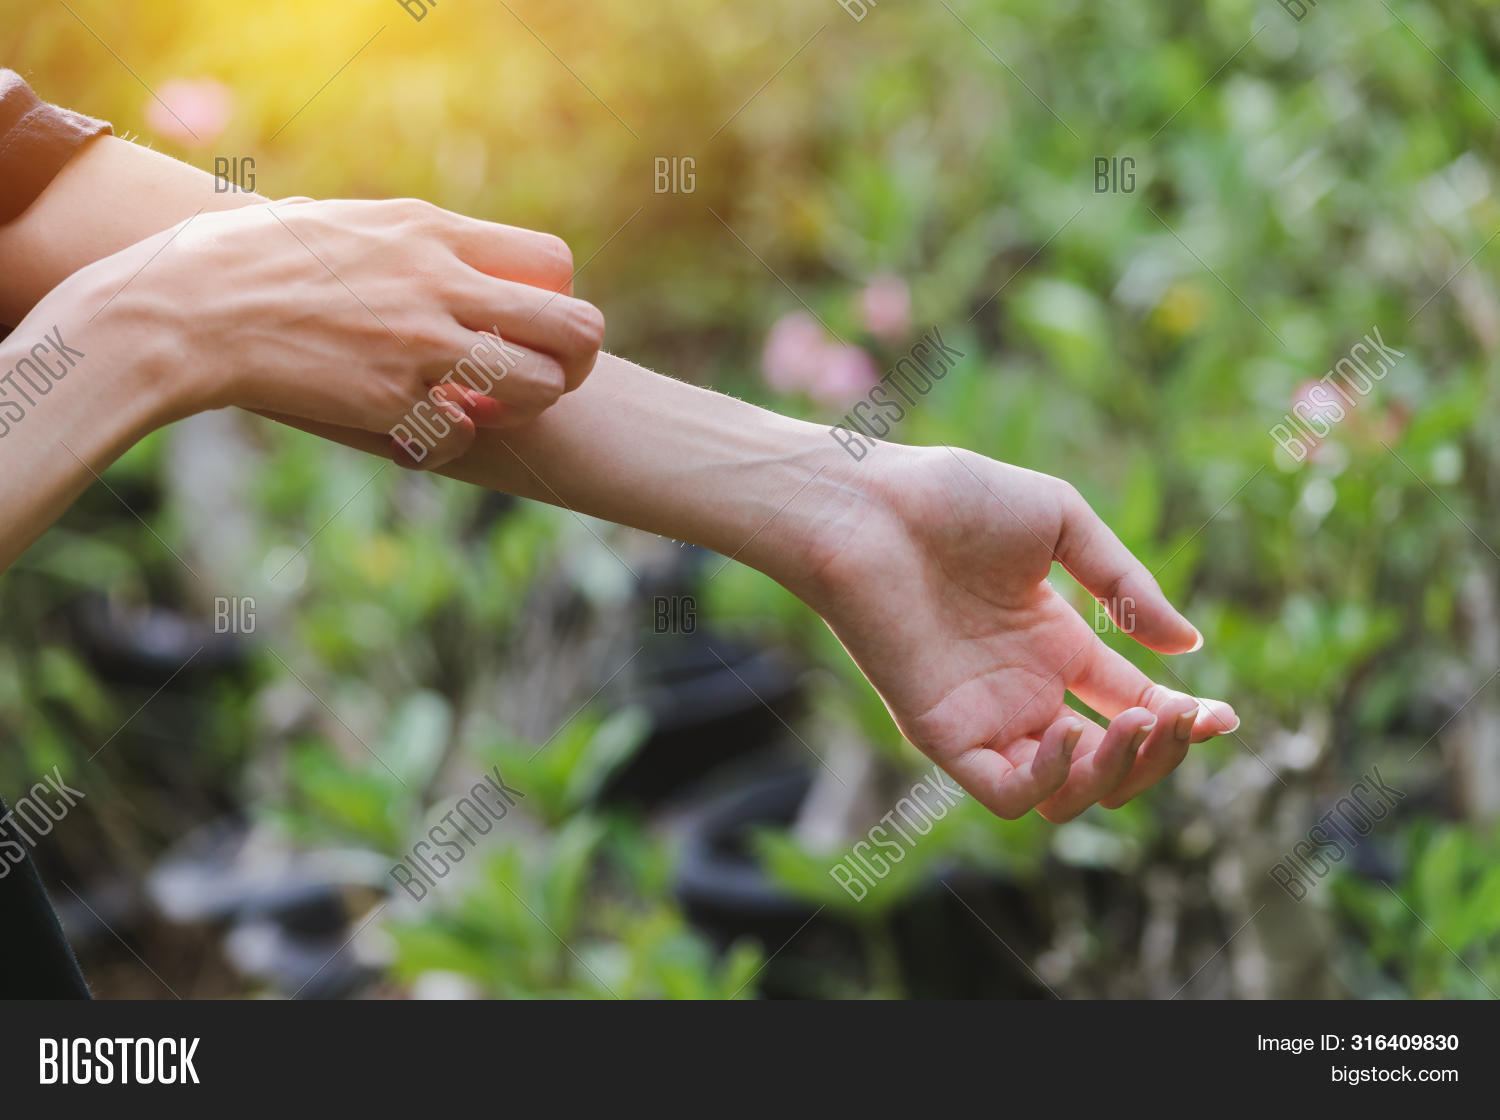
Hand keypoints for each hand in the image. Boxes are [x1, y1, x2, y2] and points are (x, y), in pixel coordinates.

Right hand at [81, 196, 605, 467]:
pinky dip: (449, 445)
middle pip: (576, 327)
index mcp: (430, 232)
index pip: (554, 263)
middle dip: (575, 363)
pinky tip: (417, 433)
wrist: (184, 310)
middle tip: (543, 380)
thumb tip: (448, 253)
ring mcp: (418, 345)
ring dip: (523, 409)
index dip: (556, 301)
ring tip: (483, 408)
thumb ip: (411, 240)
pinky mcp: (388, 400)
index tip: (525, 325)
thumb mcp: (345, 220)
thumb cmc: (250, 260)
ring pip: (541, 388)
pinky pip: (463, 438)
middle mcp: (439, 283)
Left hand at [796, 445, 1237, 820]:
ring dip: (1116, 774)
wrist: (869, 504)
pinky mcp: (942, 734)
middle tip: (1178, 717)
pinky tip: (1068, 729)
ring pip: (1066, 794)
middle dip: (1159, 755)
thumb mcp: (1061, 524)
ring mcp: (984, 718)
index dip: (1183, 722)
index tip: (1223, 717)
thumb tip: (1188, 647)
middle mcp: (1023, 691)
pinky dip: (1049, 781)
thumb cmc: (953, 499)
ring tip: (1133, 722)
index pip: (1132, 704)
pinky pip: (1006, 795)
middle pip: (1110, 762)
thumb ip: (1124, 586)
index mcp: (1053, 646)